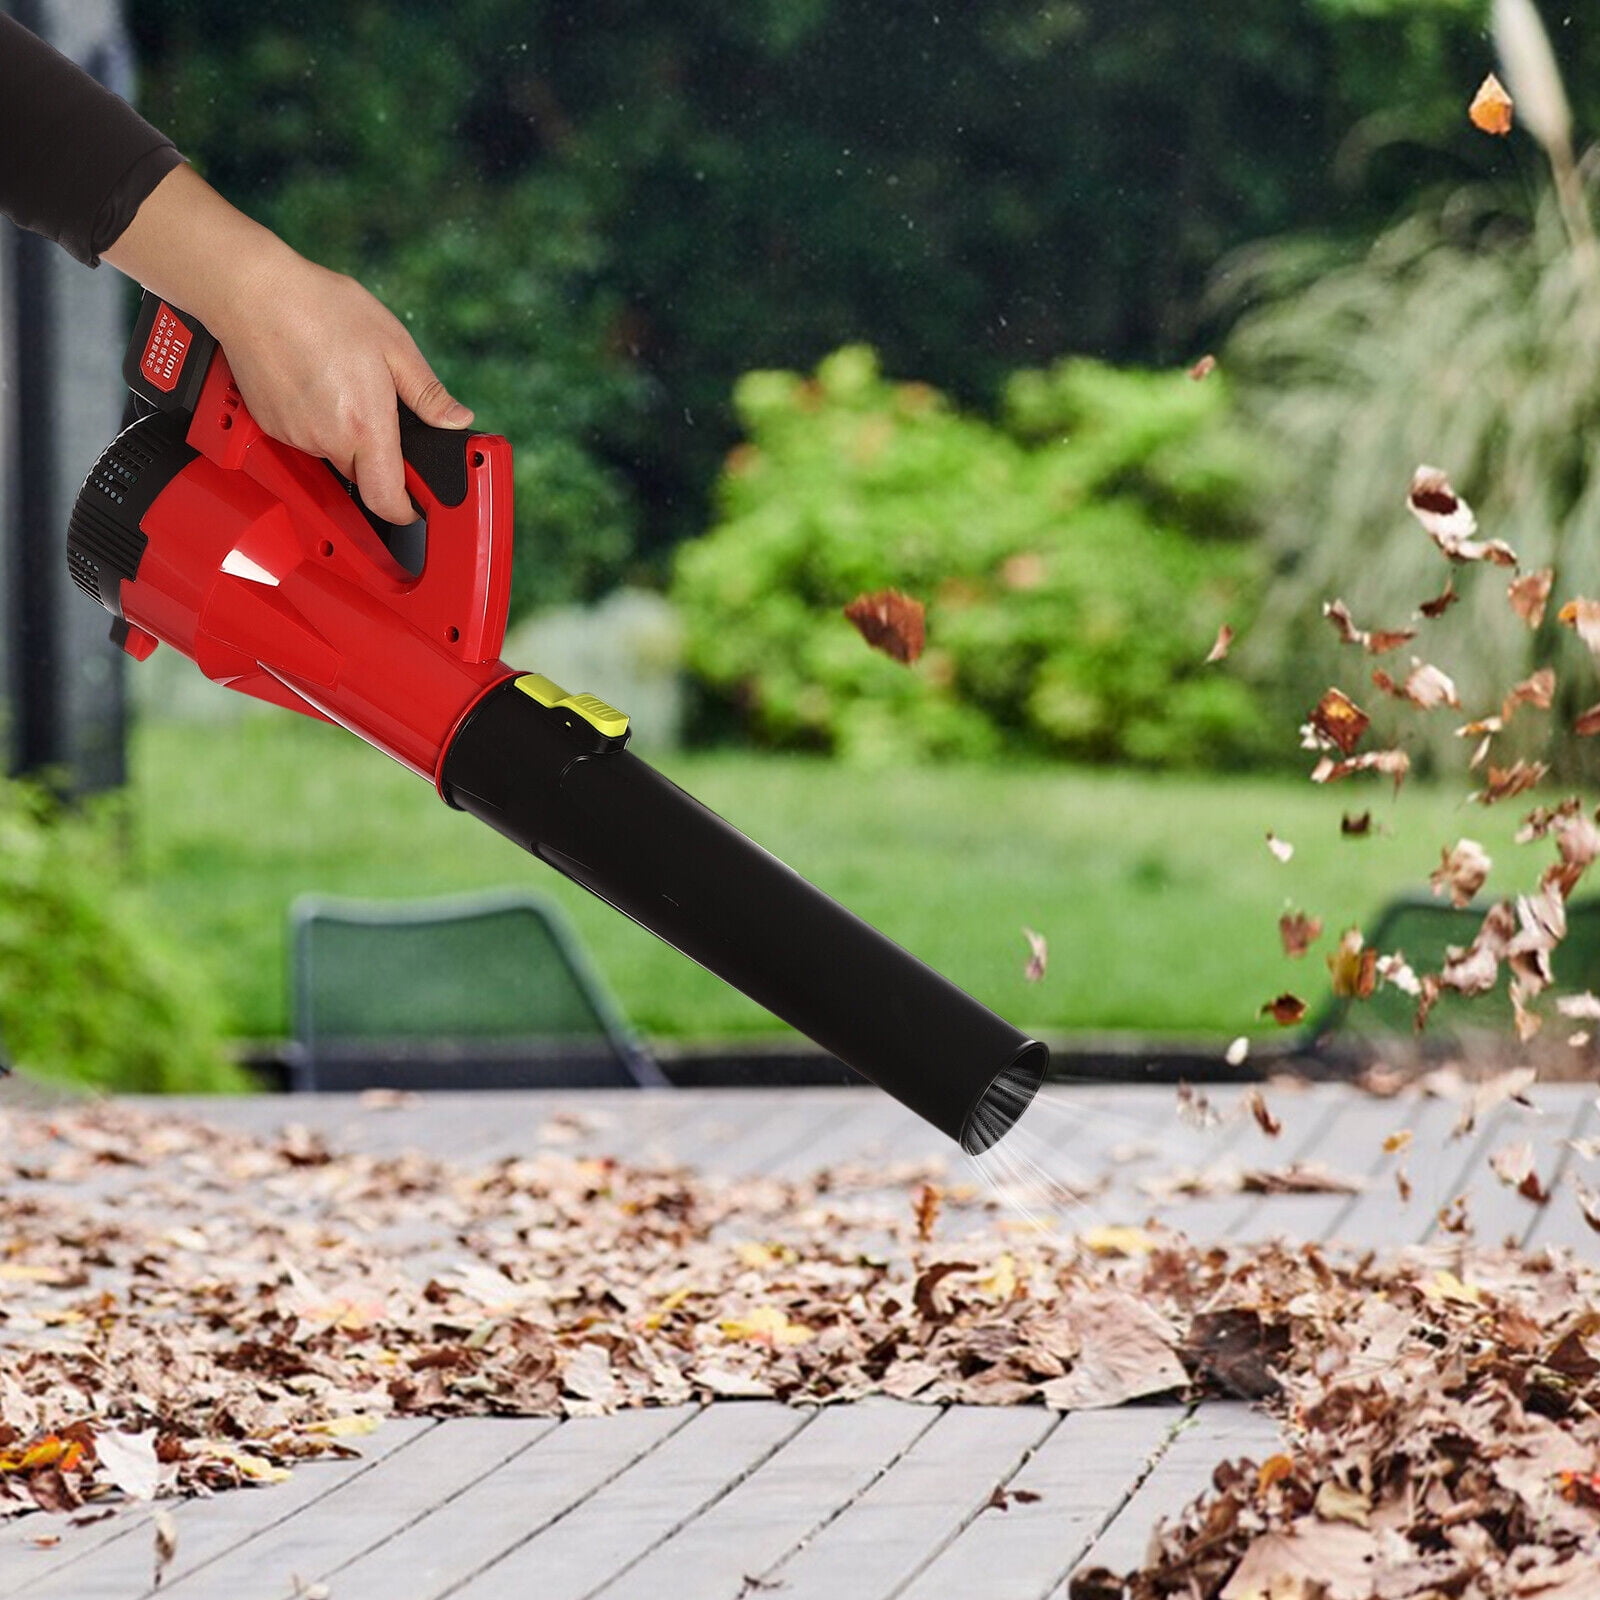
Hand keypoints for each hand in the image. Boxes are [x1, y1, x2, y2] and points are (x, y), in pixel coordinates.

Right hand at [103, 164, 471, 524]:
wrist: (254, 293)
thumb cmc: (322, 310)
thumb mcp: (394, 345)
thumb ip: (428, 393)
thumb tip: (456, 419)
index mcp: (365, 428)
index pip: (387, 501)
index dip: (405, 510)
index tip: (415, 502)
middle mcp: (328, 441)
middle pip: (364, 474)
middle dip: (378, 454)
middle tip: (377, 407)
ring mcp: (296, 437)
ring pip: (334, 453)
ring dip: (345, 433)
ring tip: (341, 382)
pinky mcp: (272, 426)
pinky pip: (305, 437)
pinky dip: (316, 420)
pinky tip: (314, 382)